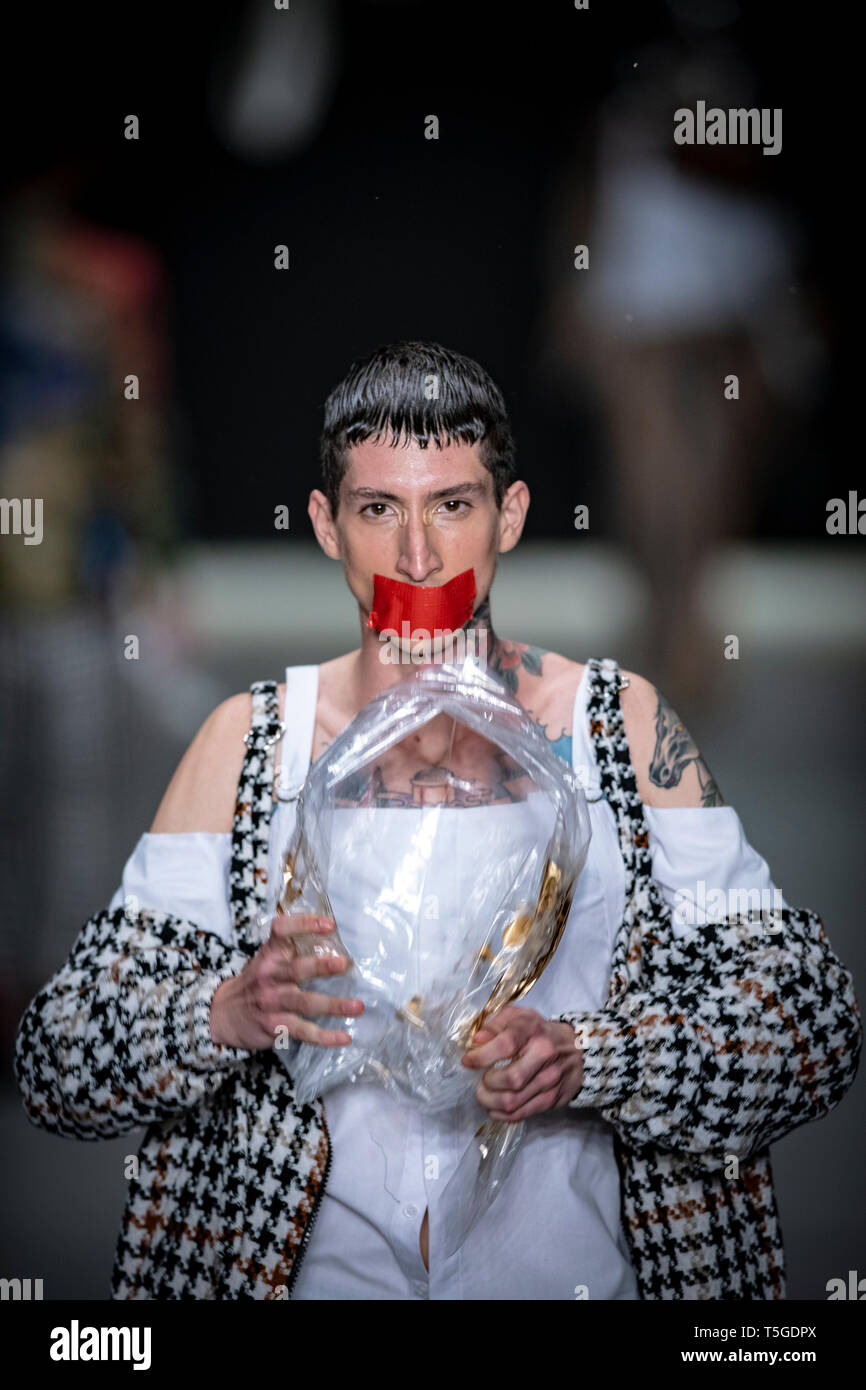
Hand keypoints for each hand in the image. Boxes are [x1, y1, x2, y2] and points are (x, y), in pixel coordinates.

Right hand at [209, 914, 362, 1050]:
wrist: (221, 1014)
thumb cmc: (255, 983)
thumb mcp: (267, 960)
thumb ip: (292, 951)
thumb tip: (335, 944)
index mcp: (270, 954)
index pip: (282, 930)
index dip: (304, 924)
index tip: (329, 924)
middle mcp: (270, 975)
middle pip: (297, 969)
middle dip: (322, 966)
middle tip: (345, 964)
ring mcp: (272, 1001)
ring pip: (305, 1003)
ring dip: (334, 1005)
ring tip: (358, 1006)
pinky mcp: (274, 1025)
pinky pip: (303, 1031)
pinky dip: (325, 1037)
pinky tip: (344, 1038)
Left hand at [460, 1004, 583, 1121]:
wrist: (578, 1049)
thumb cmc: (539, 1031)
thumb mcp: (518, 1017)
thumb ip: (494, 1024)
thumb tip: (476, 1041)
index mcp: (533, 1030)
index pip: (505, 1045)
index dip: (481, 1056)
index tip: (468, 1062)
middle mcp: (545, 1055)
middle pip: (510, 1079)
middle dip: (487, 1084)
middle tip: (480, 1081)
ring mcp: (551, 1080)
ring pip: (514, 1101)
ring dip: (490, 1102)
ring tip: (484, 1095)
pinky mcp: (553, 1099)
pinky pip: (522, 1114)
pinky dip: (502, 1114)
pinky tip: (494, 1107)